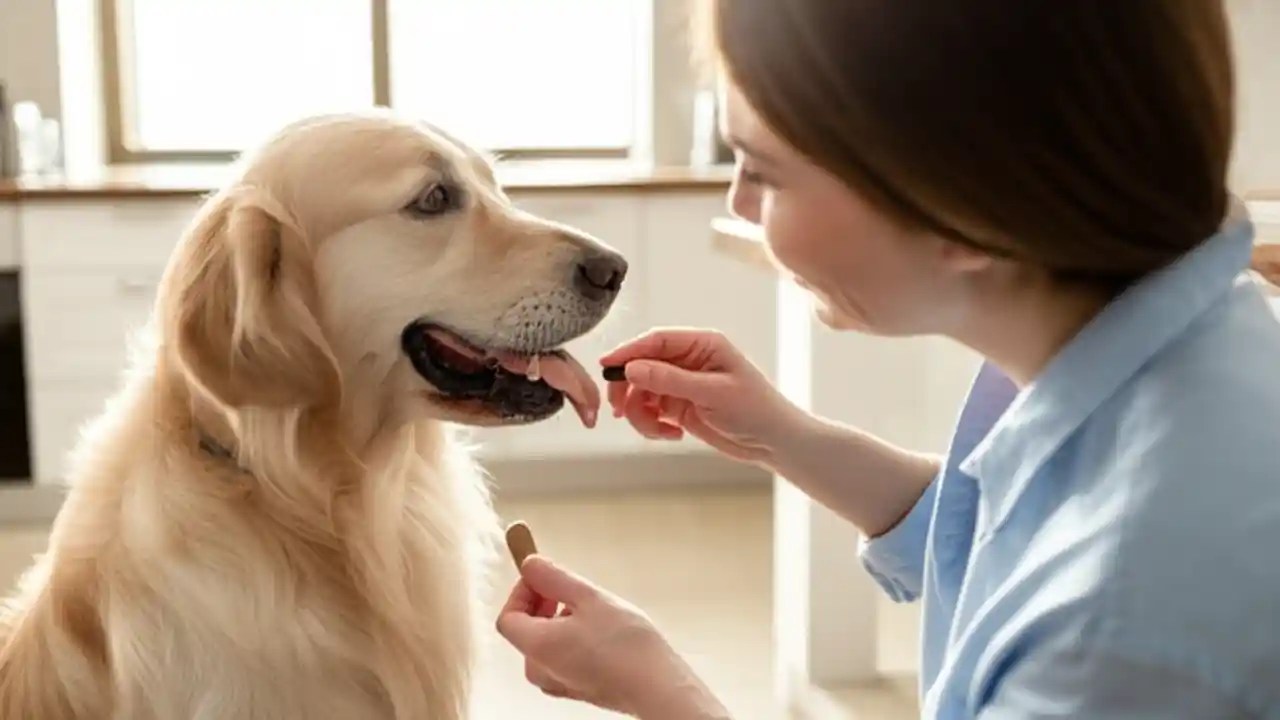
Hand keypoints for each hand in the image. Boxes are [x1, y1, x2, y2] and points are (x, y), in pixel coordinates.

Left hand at [495, 556, 728, 718]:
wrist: (658, 687)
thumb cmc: (627, 646)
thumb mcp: (590, 598)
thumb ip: (554, 579)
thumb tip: (530, 565)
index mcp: (537, 647)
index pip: (508, 616)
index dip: (521, 591)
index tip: (543, 576)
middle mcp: (542, 670)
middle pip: (525, 630)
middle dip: (541, 603)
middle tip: (568, 588)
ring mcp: (559, 683)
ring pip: (545, 643)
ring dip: (558, 619)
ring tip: (591, 609)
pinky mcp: (578, 689)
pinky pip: (561, 657)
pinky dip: (571, 638)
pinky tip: (600, 630)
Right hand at [600, 328, 804, 465]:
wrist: (773, 442)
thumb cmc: (754, 410)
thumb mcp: (712, 393)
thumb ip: (670, 380)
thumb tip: (632, 368)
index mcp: (702, 344)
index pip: (656, 341)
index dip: (628, 352)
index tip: (606, 367)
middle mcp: (688, 360)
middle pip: (641, 366)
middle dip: (629, 389)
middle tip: (619, 409)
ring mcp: (681, 384)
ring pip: (642, 393)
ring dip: (641, 413)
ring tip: (660, 431)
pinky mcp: (679, 407)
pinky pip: (650, 412)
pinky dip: (652, 426)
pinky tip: (672, 436)